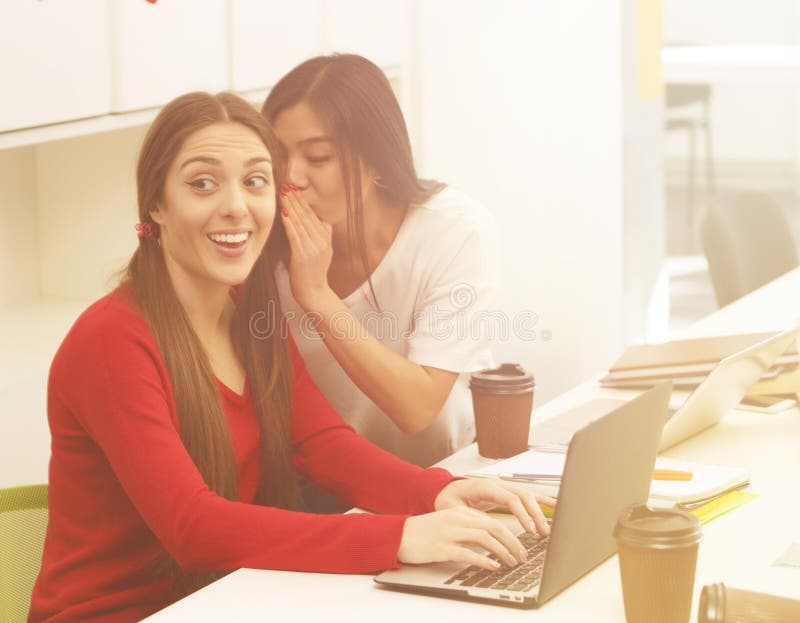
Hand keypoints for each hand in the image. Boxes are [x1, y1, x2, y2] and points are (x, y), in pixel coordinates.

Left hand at [279, 185, 334, 311]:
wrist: (314, 293)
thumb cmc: (313, 274)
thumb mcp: (324, 252)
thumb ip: (323, 235)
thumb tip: (320, 219)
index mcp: (326, 238)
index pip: (313, 215)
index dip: (303, 201)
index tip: (294, 189)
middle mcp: (321, 241)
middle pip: (307, 216)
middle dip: (296, 199)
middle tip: (286, 186)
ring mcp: (313, 248)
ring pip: (300, 223)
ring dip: (291, 207)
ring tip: (283, 194)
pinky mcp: (303, 255)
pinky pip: (295, 235)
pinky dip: (289, 223)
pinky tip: (284, 213)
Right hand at [397, 507, 530, 570]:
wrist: (399, 535)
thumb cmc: (424, 531)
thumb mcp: (448, 522)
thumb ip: (467, 526)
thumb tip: (490, 537)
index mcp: (460, 512)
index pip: (492, 520)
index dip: (510, 533)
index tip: (520, 545)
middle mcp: (457, 519)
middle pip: (494, 527)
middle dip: (513, 542)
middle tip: (522, 555)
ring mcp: (450, 533)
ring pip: (485, 538)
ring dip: (503, 551)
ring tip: (512, 562)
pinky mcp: (442, 547)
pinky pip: (468, 553)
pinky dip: (484, 560)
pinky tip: (493, 566)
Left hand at [433, 478, 555, 536]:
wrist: (446, 489)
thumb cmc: (449, 499)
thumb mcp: (453, 508)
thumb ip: (470, 514)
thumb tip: (487, 525)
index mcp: (485, 487)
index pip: (511, 499)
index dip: (522, 514)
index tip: (529, 530)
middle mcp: (498, 484)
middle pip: (523, 496)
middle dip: (535, 514)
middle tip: (542, 533)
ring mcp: (504, 486)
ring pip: (528, 495)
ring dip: (540, 511)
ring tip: (548, 528)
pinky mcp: (507, 491)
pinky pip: (527, 494)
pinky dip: (542, 499)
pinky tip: (554, 505)